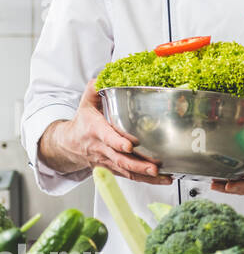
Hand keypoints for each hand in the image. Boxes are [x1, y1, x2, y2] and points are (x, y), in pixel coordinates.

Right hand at [40, 80, 171, 183]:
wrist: (68, 145)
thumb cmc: (82, 122)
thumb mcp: (85, 102)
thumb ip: (96, 88)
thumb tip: (107, 72)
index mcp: (95, 130)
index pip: (106, 137)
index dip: (117, 142)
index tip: (129, 146)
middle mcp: (102, 148)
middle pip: (120, 159)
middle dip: (138, 164)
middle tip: (154, 167)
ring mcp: (108, 161)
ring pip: (126, 171)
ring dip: (145, 175)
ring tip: (163, 176)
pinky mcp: (114, 169)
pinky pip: (130, 176)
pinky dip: (147, 180)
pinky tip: (164, 179)